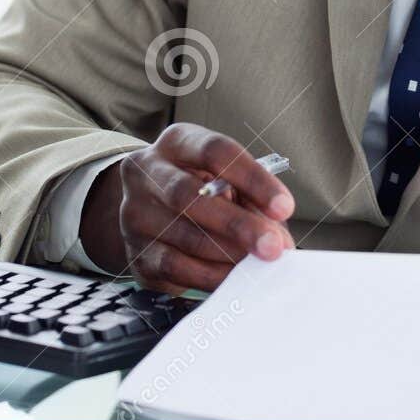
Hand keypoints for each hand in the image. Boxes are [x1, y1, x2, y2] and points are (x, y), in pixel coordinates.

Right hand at [78, 123, 295, 293]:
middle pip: (189, 195)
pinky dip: (210, 275)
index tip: (284, 207)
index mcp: (176, 142)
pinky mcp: (135, 252)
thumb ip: (250, 198)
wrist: (147, 206)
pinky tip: (233, 278)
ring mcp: (134, 213)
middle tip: (273, 247)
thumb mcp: (223, 177)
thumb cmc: (199, 186)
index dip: (253, 180)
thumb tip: (278, 239)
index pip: (215, 151)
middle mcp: (146, 172)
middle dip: (238, 225)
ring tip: (258, 265)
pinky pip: (174, 267)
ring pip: (183, 235)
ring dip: (228, 255)